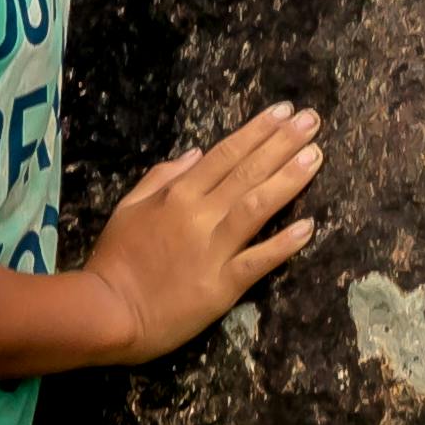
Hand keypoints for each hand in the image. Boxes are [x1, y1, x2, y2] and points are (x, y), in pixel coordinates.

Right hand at [83, 97, 324, 354]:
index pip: (225, 154)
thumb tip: (196, 153)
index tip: (284, 112)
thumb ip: (161, 177)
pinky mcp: (222, 286)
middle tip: (312, 121)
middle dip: (283, 144)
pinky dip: (283, 244)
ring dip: (289, 180)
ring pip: (257, 207)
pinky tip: (309, 227)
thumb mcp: (128, 208)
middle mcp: (199, 215)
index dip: (257, 131)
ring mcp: (213, 250)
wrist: (109, 312)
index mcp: (177, 194)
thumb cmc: (115, 260)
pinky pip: (258, 261)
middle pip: (247, 172)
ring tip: (315, 157)